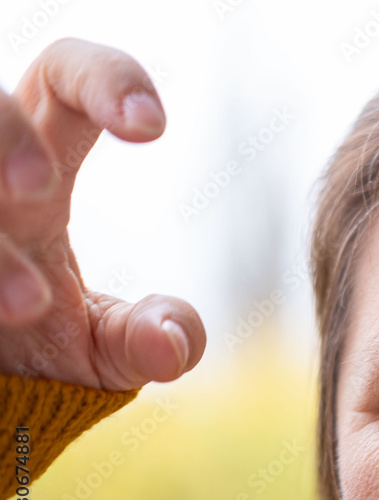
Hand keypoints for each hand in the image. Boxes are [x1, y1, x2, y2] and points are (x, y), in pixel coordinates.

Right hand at [0, 39, 204, 389]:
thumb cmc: (39, 342)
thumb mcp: (104, 349)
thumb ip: (149, 340)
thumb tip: (170, 344)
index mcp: (40, 162)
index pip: (64, 79)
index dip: (106, 80)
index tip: (153, 130)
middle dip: (3, 137)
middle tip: (39, 189)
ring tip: (28, 305)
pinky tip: (3, 321)